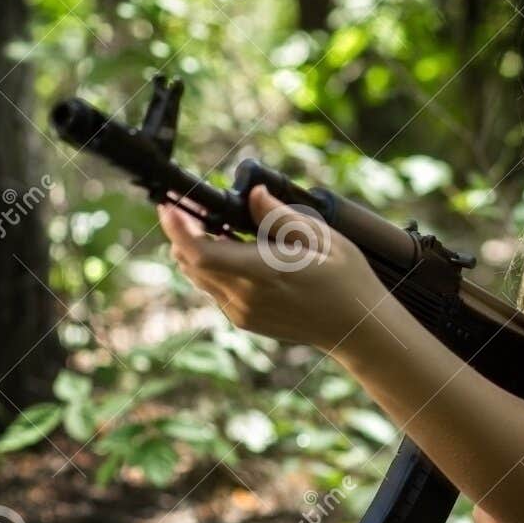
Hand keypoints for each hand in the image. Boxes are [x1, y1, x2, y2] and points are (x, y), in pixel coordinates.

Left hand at [156, 183, 387, 354]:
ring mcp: (242, 313)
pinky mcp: (243, 320)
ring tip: (213, 223)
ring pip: (198, 276)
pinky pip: (213, 288)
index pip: (202, 253)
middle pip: (190, 263)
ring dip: (195, 249)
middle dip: (181, 232)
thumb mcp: (323, 237)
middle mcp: (246, 297)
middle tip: (188, 207)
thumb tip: (253, 194)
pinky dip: (211, 265)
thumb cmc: (345, 278)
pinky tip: (233, 248)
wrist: (355, 327)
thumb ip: (280, 216)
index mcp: (265, 272)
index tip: (169, 205)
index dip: (177, 228)